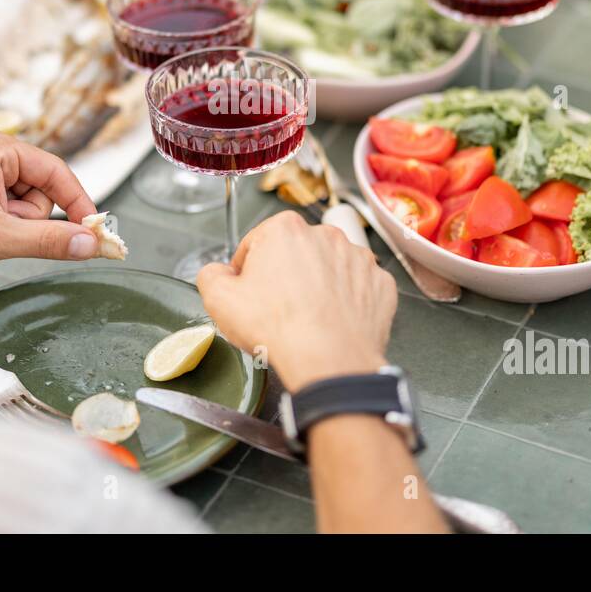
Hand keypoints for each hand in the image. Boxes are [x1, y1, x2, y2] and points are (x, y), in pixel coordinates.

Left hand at [0, 122, 99, 282]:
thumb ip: (48, 240)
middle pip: (37, 185)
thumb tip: (87, 243)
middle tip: (2, 234)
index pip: (52, 169)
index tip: (93, 228)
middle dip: (28, 216)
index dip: (77, 201)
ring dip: (11, 222)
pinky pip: (2, 203)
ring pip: (21, 197)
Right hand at [196, 211, 396, 390]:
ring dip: (318, 287)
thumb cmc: (278, 329)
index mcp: (284, 229)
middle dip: (285, 276)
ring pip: (329, 269)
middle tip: (277, 309)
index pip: (256, 244)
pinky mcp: (380, 284)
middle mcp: (325, 235)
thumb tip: (217, 273)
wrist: (329, 362)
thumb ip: (210, 275)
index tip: (248, 293)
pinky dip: (346, 302)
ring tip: (306, 319)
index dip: (247, 272)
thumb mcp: (219, 300)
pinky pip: (357, 289)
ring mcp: (358, 258)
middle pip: (295, 253)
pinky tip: (332, 323)